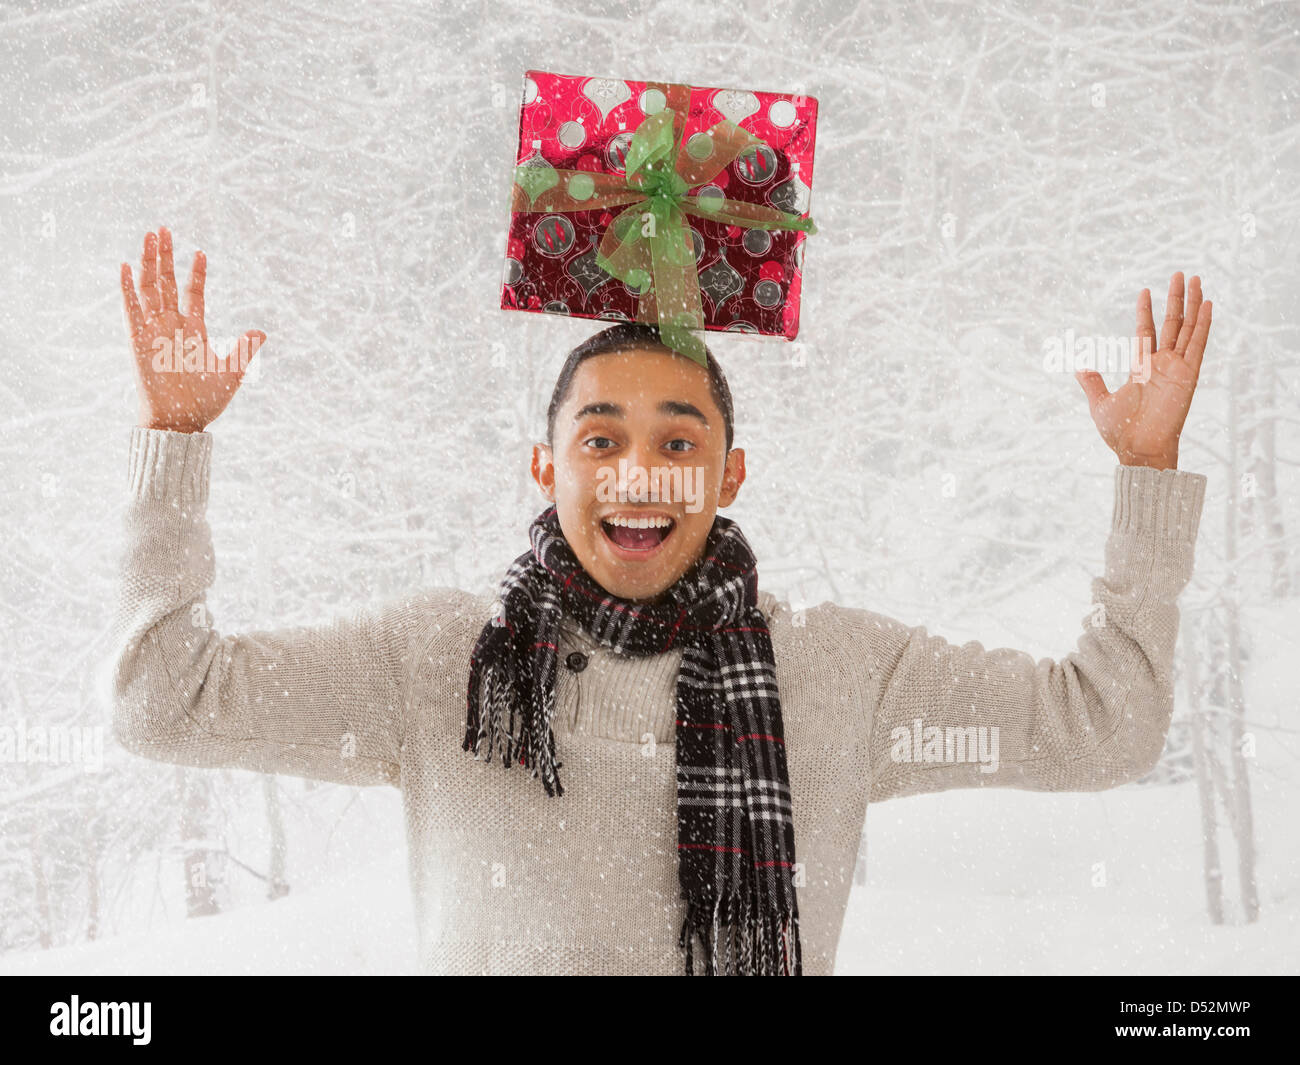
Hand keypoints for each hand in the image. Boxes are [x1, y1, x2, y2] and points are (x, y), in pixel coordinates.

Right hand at [121, 226, 264, 432]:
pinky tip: (126, 266)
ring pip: (149, 289)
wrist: (182, 422)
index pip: (194, 294)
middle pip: (166, 283)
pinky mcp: (139, 340)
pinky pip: (131, 310)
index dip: (196, 274)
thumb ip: (244, 349)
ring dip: (148, 262)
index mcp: (195, 331)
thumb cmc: (205, 402)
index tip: (200, 252)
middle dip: (165, 256)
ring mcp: (155, 331)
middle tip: (164, 229)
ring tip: (149, 235)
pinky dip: (128, 289)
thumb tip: (261, 331)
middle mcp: (173, 326)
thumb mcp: (233, 372)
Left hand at [1075, 271, 1211, 469]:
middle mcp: (1162, 364)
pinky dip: (1204, 324)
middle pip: (1171, 323)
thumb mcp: (1100, 403)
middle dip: (1175, 298)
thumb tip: (1079, 368)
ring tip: (1196, 279)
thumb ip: (1093, 383)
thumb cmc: (1121, 432)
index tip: (1144, 290)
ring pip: (1188, 328)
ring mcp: (1177, 368)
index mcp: (1141, 367)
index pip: (1146, 331)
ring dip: (1192, 303)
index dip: (1145, 310)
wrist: (1138, 449)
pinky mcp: (1189, 375)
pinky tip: (1208, 305)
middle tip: (1180, 274)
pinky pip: (1198, 345)